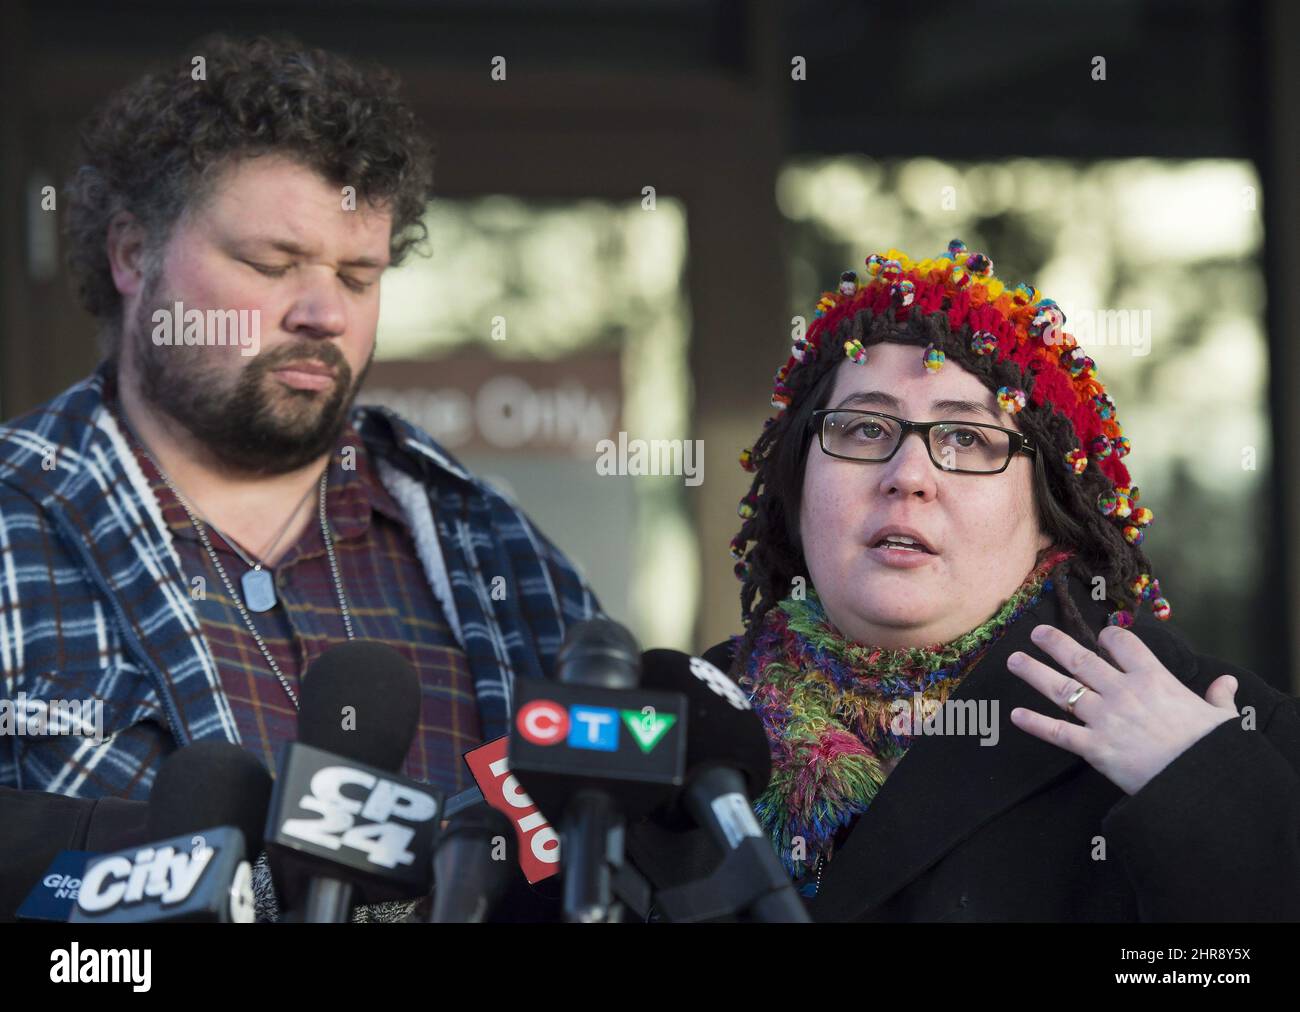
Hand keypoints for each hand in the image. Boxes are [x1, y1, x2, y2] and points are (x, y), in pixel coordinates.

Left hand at [1005, 624, 1239, 794]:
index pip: (1124, 645)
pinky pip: (1057, 732)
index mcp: (1154, 679)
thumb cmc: (1213, 750)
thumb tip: (1226, 683)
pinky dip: (1035, 723)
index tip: (1100, 635)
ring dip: (1034, 673)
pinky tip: (1015, 715)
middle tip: (1036, 633)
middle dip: (1056, 643)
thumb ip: (1218, 697)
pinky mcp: (1095, 748)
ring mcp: (1105, 719)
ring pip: (1062, 689)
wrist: (1202, 784)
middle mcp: (1123, 692)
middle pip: (1081, 660)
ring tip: (1014, 660)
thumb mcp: (1222, 719)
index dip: (1109, 637)